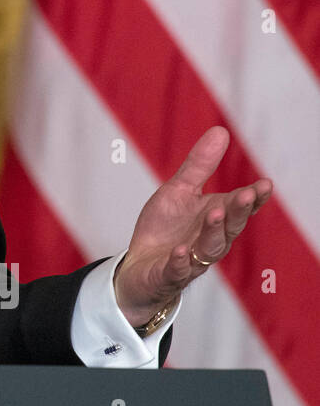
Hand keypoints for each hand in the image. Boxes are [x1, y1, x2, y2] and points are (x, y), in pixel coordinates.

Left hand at [114, 126, 271, 326]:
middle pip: (230, 226)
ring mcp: (192, 259)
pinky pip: (178, 270)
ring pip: (210, 247)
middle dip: (239, 211)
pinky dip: (181, 261)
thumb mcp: (179, 191)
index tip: (265, 184)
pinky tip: (181, 251)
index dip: (253, 198)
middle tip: (247, 195)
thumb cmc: (166, 228)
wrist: (141, 266)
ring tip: (215, 213)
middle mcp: (209, 239)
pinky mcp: (169, 274)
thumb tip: (221, 131)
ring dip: (213, 231)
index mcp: (215, 217)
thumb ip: (200, 166)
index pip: (239, 207)